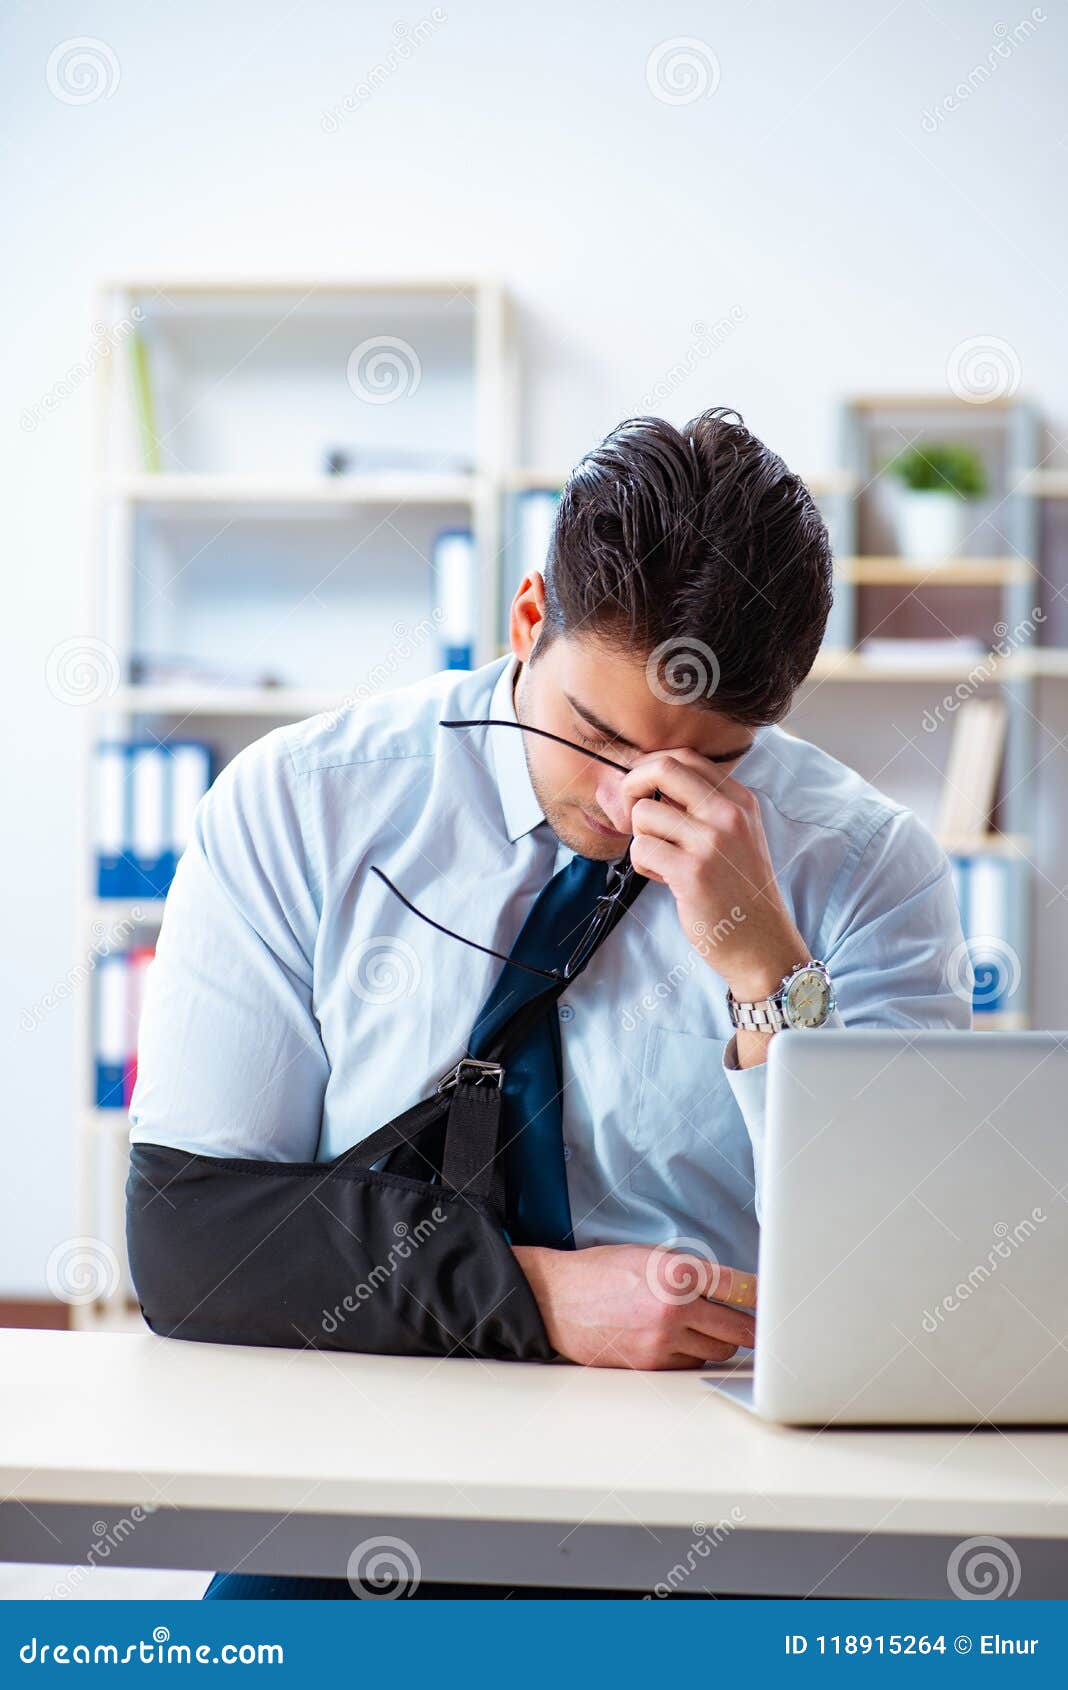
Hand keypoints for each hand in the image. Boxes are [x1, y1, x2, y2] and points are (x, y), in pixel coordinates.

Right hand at [514, 1243, 756, 1370]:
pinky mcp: (651, 1364)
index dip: (761, 1294)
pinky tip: (681, 1342)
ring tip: (708, 1330)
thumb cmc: (602, 1272)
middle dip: (751, 1328)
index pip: (738, 1286)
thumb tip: (730, 1292)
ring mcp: (663, 1340)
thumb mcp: (650, 1256)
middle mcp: (673, 1307)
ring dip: (719, 1342)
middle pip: (737, 1328)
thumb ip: (690, 1273)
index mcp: (676, 1271)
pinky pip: (691, 1365)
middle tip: (758, 1327)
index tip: (774, 1299)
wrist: (557, 1299)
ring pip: (717, 1351)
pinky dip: (694, 1356)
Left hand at [596, 748, 805, 1003]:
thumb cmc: (739, 891)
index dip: (651, 767)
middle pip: (662, 767)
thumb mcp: (735, 837)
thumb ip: (699, 808)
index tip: (642, 791)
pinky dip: (643, 864)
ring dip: (641, 839)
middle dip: (631, 786)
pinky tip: (665, 879)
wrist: (762, 944)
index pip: (686, 757)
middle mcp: (729, 814)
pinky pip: (641, 848)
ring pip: (644, 813)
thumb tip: (641, 783)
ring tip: (663, 862)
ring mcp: (711, 842)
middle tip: (631, 816)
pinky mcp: (692, 873)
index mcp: (740, 800)